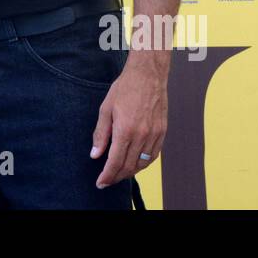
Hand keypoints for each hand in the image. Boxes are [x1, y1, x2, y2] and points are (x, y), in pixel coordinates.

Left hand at [89, 59, 167, 189]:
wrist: (147, 75)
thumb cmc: (124, 88)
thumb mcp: (106, 109)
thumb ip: (101, 134)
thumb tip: (95, 154)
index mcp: (125, 130)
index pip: (115, 161)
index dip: (107, 175)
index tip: (100, 183)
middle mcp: (142, 135)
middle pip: (129, 166)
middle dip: (116, 176)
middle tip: (107, 180)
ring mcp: (154, 134)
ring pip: (142, 164)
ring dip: (130, 172)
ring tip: (119, 173)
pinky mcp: (162, 132)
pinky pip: (153, 156)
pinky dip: (144, 163)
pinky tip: (136, 164)